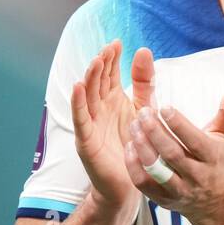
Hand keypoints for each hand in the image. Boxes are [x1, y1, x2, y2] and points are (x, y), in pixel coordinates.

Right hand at [71, 40, 155, 210]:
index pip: (110, 73)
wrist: (131, 182)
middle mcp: (99, 109)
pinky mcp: (86, 140)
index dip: (112, 58)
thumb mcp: (144, 109)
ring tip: (95, 61)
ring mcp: (91, 124)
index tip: (116, 42)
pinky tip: (78, 87)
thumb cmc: (136, 145)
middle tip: (107, 49)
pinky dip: (78, 103)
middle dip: (101, 64)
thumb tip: (143, 50)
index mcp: (113, 99)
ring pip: (88, 96)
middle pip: (97, 81)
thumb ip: (145, 82)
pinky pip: (81, 119)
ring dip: (89, 78)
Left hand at [124, 87, 223, 220]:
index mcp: (211, 157)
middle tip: (143, 112)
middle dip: (155, 132)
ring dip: (142, 147)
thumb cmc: (216, 160)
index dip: (179, 124)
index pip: (194, 141)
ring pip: (157, 170)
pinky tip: (129, 146)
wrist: (215, 200)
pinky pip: (144, 184)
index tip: (164, 107)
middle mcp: (196, 175)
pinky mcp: (163, 198)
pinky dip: (134, 166)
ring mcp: (179, 189)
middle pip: (172, 155)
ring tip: (134, 126)